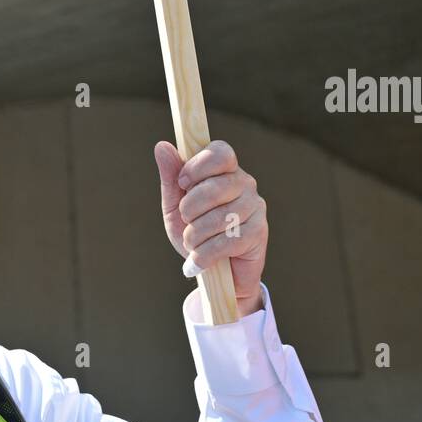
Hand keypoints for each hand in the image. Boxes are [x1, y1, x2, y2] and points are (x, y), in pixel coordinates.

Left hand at [154, 138, 266, 316]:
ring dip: (195, 236)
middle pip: (216, 186)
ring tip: (193, 244)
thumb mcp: (175, 205)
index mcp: (226, 169)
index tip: (182, 184)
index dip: (197, 167)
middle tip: (186, 220)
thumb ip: (171, 176)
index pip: (220, 152)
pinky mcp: (259, 232)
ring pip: (219, 217)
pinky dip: (205, 255)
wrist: (214, 275)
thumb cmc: (195, 233)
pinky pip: (226, 241)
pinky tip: (199, 260)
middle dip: (190, 208)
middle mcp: (245, 183)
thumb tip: (162, 146)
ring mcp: (255, 207)